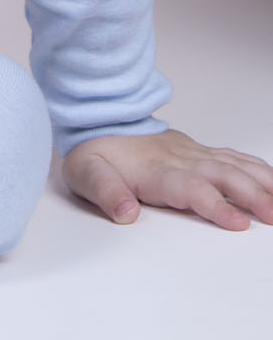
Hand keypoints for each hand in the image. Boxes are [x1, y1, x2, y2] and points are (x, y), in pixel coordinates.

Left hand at [62, 127, 272, 229]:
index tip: (239, 223)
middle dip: (252, 196)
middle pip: (223, 176)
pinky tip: (272, 180)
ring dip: (261, 183)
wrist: (97, 117)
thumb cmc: (94, 150)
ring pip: (234, 165)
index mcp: (156, 170)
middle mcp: (180, 160)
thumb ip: (105, 192)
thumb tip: (125, 212)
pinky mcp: (198, 151)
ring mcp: (192, 153)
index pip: (191, 188)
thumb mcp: (85, 173)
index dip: (215, 205)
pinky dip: (257, 168)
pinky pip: (233, 156)